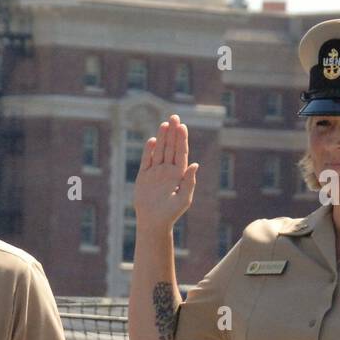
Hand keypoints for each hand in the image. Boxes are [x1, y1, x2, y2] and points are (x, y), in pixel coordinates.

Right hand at [132, 113, 198, 233]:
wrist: (153, 222)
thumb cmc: (171, 213)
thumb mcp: (184, 199)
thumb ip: (189, 182)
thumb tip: (196, 164)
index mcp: (179, 174)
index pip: (181, 153)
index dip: (182, 139)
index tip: (182, 126)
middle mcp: (168, 170)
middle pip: (171, 148)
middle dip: (173, 132)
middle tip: (174, 117)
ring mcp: (155, 172)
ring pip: (159, 151)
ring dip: (162, 137)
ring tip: (165, 123)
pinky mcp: (144, 176)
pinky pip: (146, 160)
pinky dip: (149, 150)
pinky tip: (152, 140)